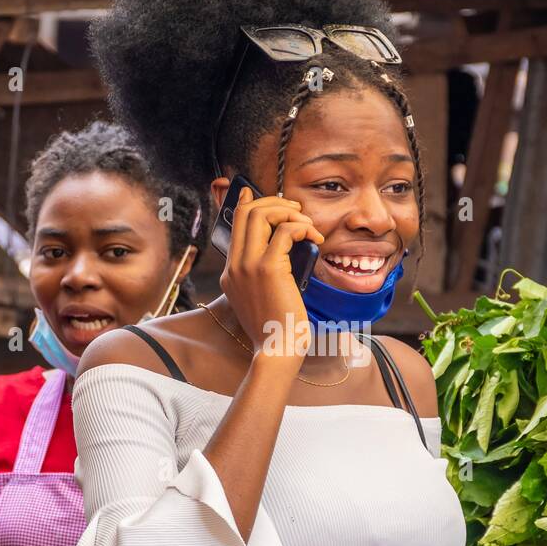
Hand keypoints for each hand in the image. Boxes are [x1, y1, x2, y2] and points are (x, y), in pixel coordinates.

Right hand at [219, 186, 324, 362]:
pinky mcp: (268, 269)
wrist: (277, 350)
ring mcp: (248, 266)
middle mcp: (235, 266)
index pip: (234, 224)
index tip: (262, 195)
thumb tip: (285, 252)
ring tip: (307, 225)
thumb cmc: (277, 329)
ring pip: (261, 215)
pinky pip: (285, 231)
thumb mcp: (263, 299)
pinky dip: (303, 228)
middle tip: (296, 211)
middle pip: (246, 211)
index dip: (248, 202)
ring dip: (289, 212)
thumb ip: (265, 276)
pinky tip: (315, 238)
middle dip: (275, 203)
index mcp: (231, 273)